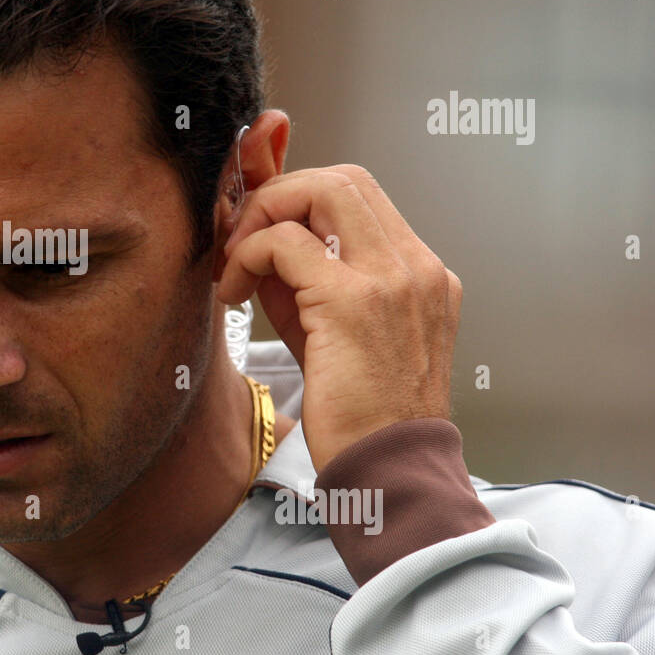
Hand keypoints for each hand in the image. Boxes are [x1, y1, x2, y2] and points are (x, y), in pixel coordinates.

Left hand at [217, 164, 461, 471]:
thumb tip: (258, 243)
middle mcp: (415, 266)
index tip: (258, 233)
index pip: (358, 194)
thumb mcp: (334, 336)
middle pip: (342, 178)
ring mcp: (392, 279)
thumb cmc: (362, 419)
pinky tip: (234, 293)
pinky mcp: (354, 302)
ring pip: (320, 190)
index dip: (297, 198)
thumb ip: (305, 284)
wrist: (390, 475)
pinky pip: (285, 242)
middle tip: (242, 241)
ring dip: (262, 217)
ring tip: (237, 266)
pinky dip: (248, 255)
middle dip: (278, 195)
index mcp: (420, 273)